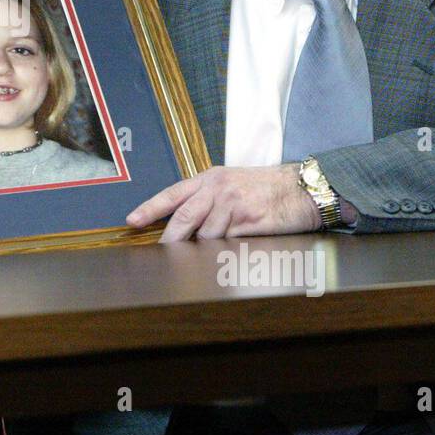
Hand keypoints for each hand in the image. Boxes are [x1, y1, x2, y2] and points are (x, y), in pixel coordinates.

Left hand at [125, 164, 319, 240]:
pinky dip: (222, 252)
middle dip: (169, 239)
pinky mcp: (250, 221)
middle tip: (159, 255)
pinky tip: (225, 253)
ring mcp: (234, 205)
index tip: (132, 221)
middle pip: (183, 217)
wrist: (302, 188)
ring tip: (204, 256)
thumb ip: (206, 199)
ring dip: (202, 249)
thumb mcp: (230, 183)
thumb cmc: (265, 188)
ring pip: (205, 235)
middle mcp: (218, 189)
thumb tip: (183, 225)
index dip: (150, 208)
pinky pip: (227, 243)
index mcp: (210, 179)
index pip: (173, 194)